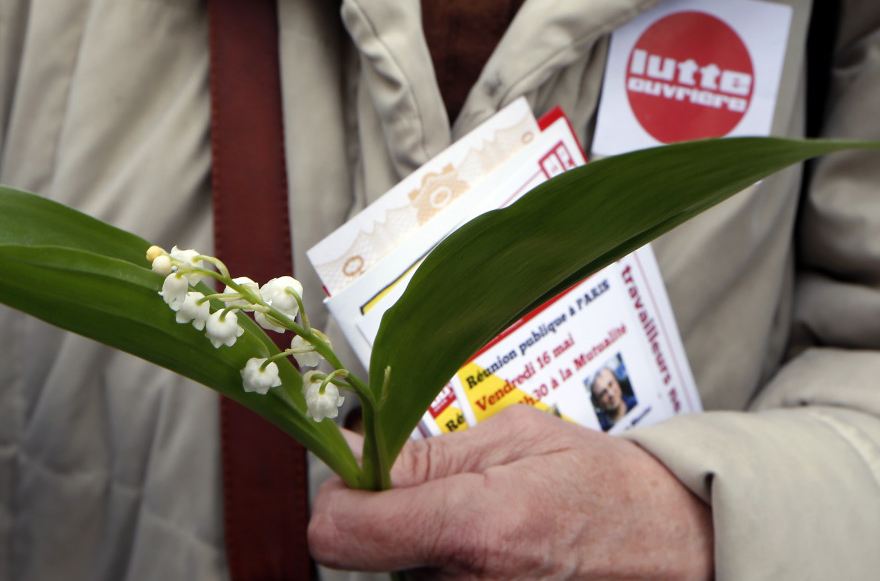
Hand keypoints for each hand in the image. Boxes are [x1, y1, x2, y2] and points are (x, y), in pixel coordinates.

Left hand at [309, 405, 712, 578]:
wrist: (658, 542)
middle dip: (383, 504)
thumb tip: (352, 451)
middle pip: (362, 547)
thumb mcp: (515, 437)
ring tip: (474, 506)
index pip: (339, 529)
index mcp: (474, 528)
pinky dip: (436, 552)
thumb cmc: (598, 483)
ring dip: (413, 529)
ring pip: (391, 564)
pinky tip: (482, 537)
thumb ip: (426, 454)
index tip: (362, 463)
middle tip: (440, 477)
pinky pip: (423, 576)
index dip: (340, 489)